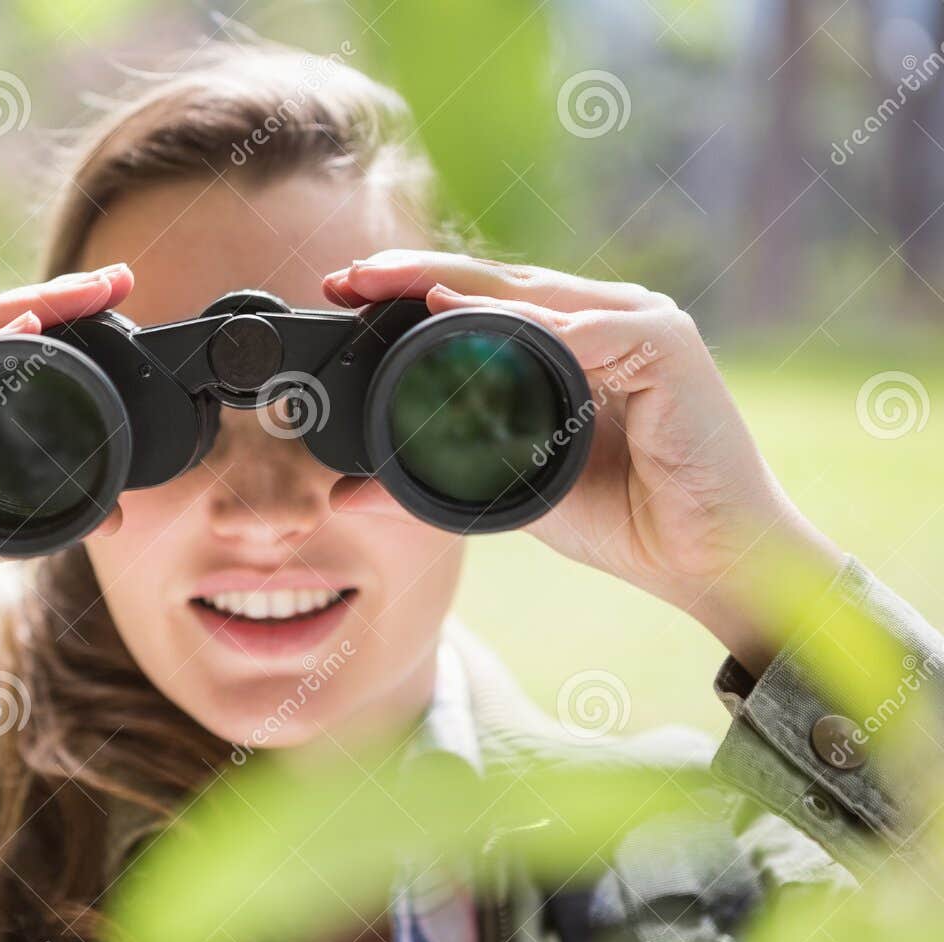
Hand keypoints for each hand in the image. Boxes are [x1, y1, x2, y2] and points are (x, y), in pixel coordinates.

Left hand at [321, 250, 842, 671]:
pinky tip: (481, 324)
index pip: (478, 303)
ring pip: (534, 295)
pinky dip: (534, 329)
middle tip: (348, 275)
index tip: (343, 292)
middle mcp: (601, 319)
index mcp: (568, 341)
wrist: (706, 559)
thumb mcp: (511, 490)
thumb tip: (352, 491)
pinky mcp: (668, 346)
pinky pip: (589, 331)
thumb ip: (438, 479)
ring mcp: (637, 324)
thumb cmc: (626, 518)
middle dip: (416, 275)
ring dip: (459, 287)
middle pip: (496, 285)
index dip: (410, 292)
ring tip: (393, 286)